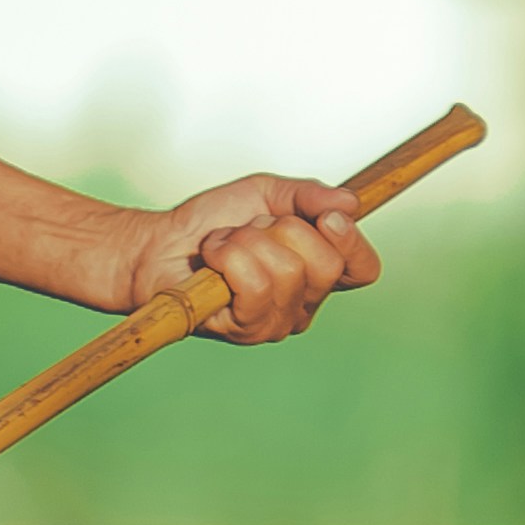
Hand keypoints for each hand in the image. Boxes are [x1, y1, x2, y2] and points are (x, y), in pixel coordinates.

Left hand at [123, 171, 378, 344]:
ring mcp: (275, 322)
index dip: (352, 241)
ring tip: (225, 244)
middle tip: (251, 228)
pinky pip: (254, 285)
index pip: (364, 269)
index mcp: (317, 274)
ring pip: (287, 271)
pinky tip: (213, 259)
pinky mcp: (246, 330)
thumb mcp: (266, 194)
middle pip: (327, 265)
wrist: (160, 242)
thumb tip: (352, 202)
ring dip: (247, 241)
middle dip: (283, 230)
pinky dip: (228, 256)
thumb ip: (309, 195)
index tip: (326, 216)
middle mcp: (303, 304)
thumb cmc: (213, 222)